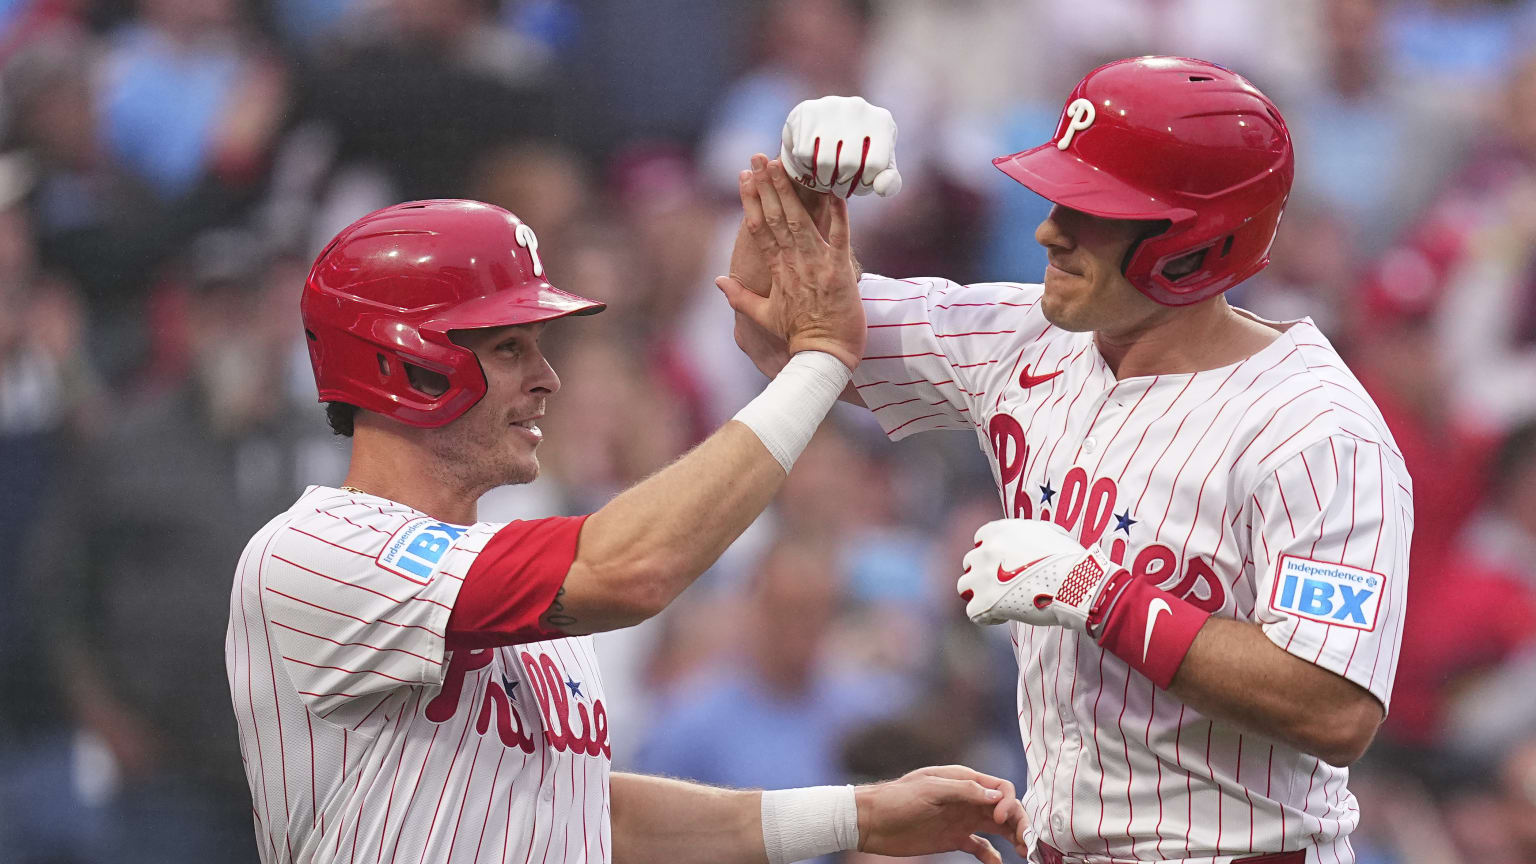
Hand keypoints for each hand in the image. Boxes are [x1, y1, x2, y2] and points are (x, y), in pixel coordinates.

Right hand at [716, 154, 864, 370]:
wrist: (824, 357)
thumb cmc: (797, 337)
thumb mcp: (763, 317)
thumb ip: (739, 297)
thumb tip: (717, 281)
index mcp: (776, 270)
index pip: (758, 229)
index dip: (750, 201)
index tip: (744, 177)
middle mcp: (794, 262)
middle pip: (776, 217)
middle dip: (767, 185)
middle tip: (760, 157)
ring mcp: (817, 264)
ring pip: (800, 220)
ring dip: (791, 190)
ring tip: (782, 164)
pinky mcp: (841, 269)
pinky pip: (840, 235)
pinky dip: (837, 213)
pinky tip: (833, 189)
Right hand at [781, 95, 901, 198]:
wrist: (823, 125)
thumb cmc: (858, 151)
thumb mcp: (879, 165)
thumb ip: (889, 181)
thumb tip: (882, 189)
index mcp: (882, 121)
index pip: (876, 165)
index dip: (865, 184)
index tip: (858, 185)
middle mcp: (859, 108)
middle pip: (849, 164)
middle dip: (843, 184)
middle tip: (839, 186)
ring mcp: (832, 106)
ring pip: (825, 161)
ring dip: (824, 179)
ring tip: (826, 178)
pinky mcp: (808, 111)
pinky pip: (804, 154)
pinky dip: (806, 166)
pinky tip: (812, 162)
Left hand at [855, 765, 1025, 863]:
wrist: (871, 821)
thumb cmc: (897, 799)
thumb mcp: (930, 789)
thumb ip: (964, 790)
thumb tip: (997, 797)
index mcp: (963, 780)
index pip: (1001, 788)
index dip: (1009, 803)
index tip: (1001, 819)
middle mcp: (967, 799)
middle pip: (1005, 809)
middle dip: (1020, 823)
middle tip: (1026, 842)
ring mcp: (961, 819)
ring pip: (997, 827)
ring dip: (1013, 837)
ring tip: (1023, 851)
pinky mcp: (953, 838)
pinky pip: (980, 847)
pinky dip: (992, 855)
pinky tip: (998, 863)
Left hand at [958, 519, 1119, 631]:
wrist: (1074, 582)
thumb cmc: (1068, 558)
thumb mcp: (1048, 532)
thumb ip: (1028, 534)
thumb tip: (1030, 540)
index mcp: (997, 531)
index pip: (981, 540)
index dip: (992, 553)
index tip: (1004, 564)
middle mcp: (984, 552)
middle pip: (971, 563)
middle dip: (984, 573)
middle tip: (1003, 585)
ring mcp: (981, 578)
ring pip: (964, 587)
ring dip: (978, 593)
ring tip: (998, 601)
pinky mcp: (984, 603)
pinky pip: (973, 613)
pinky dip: (987, 616)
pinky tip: (1006, 616)